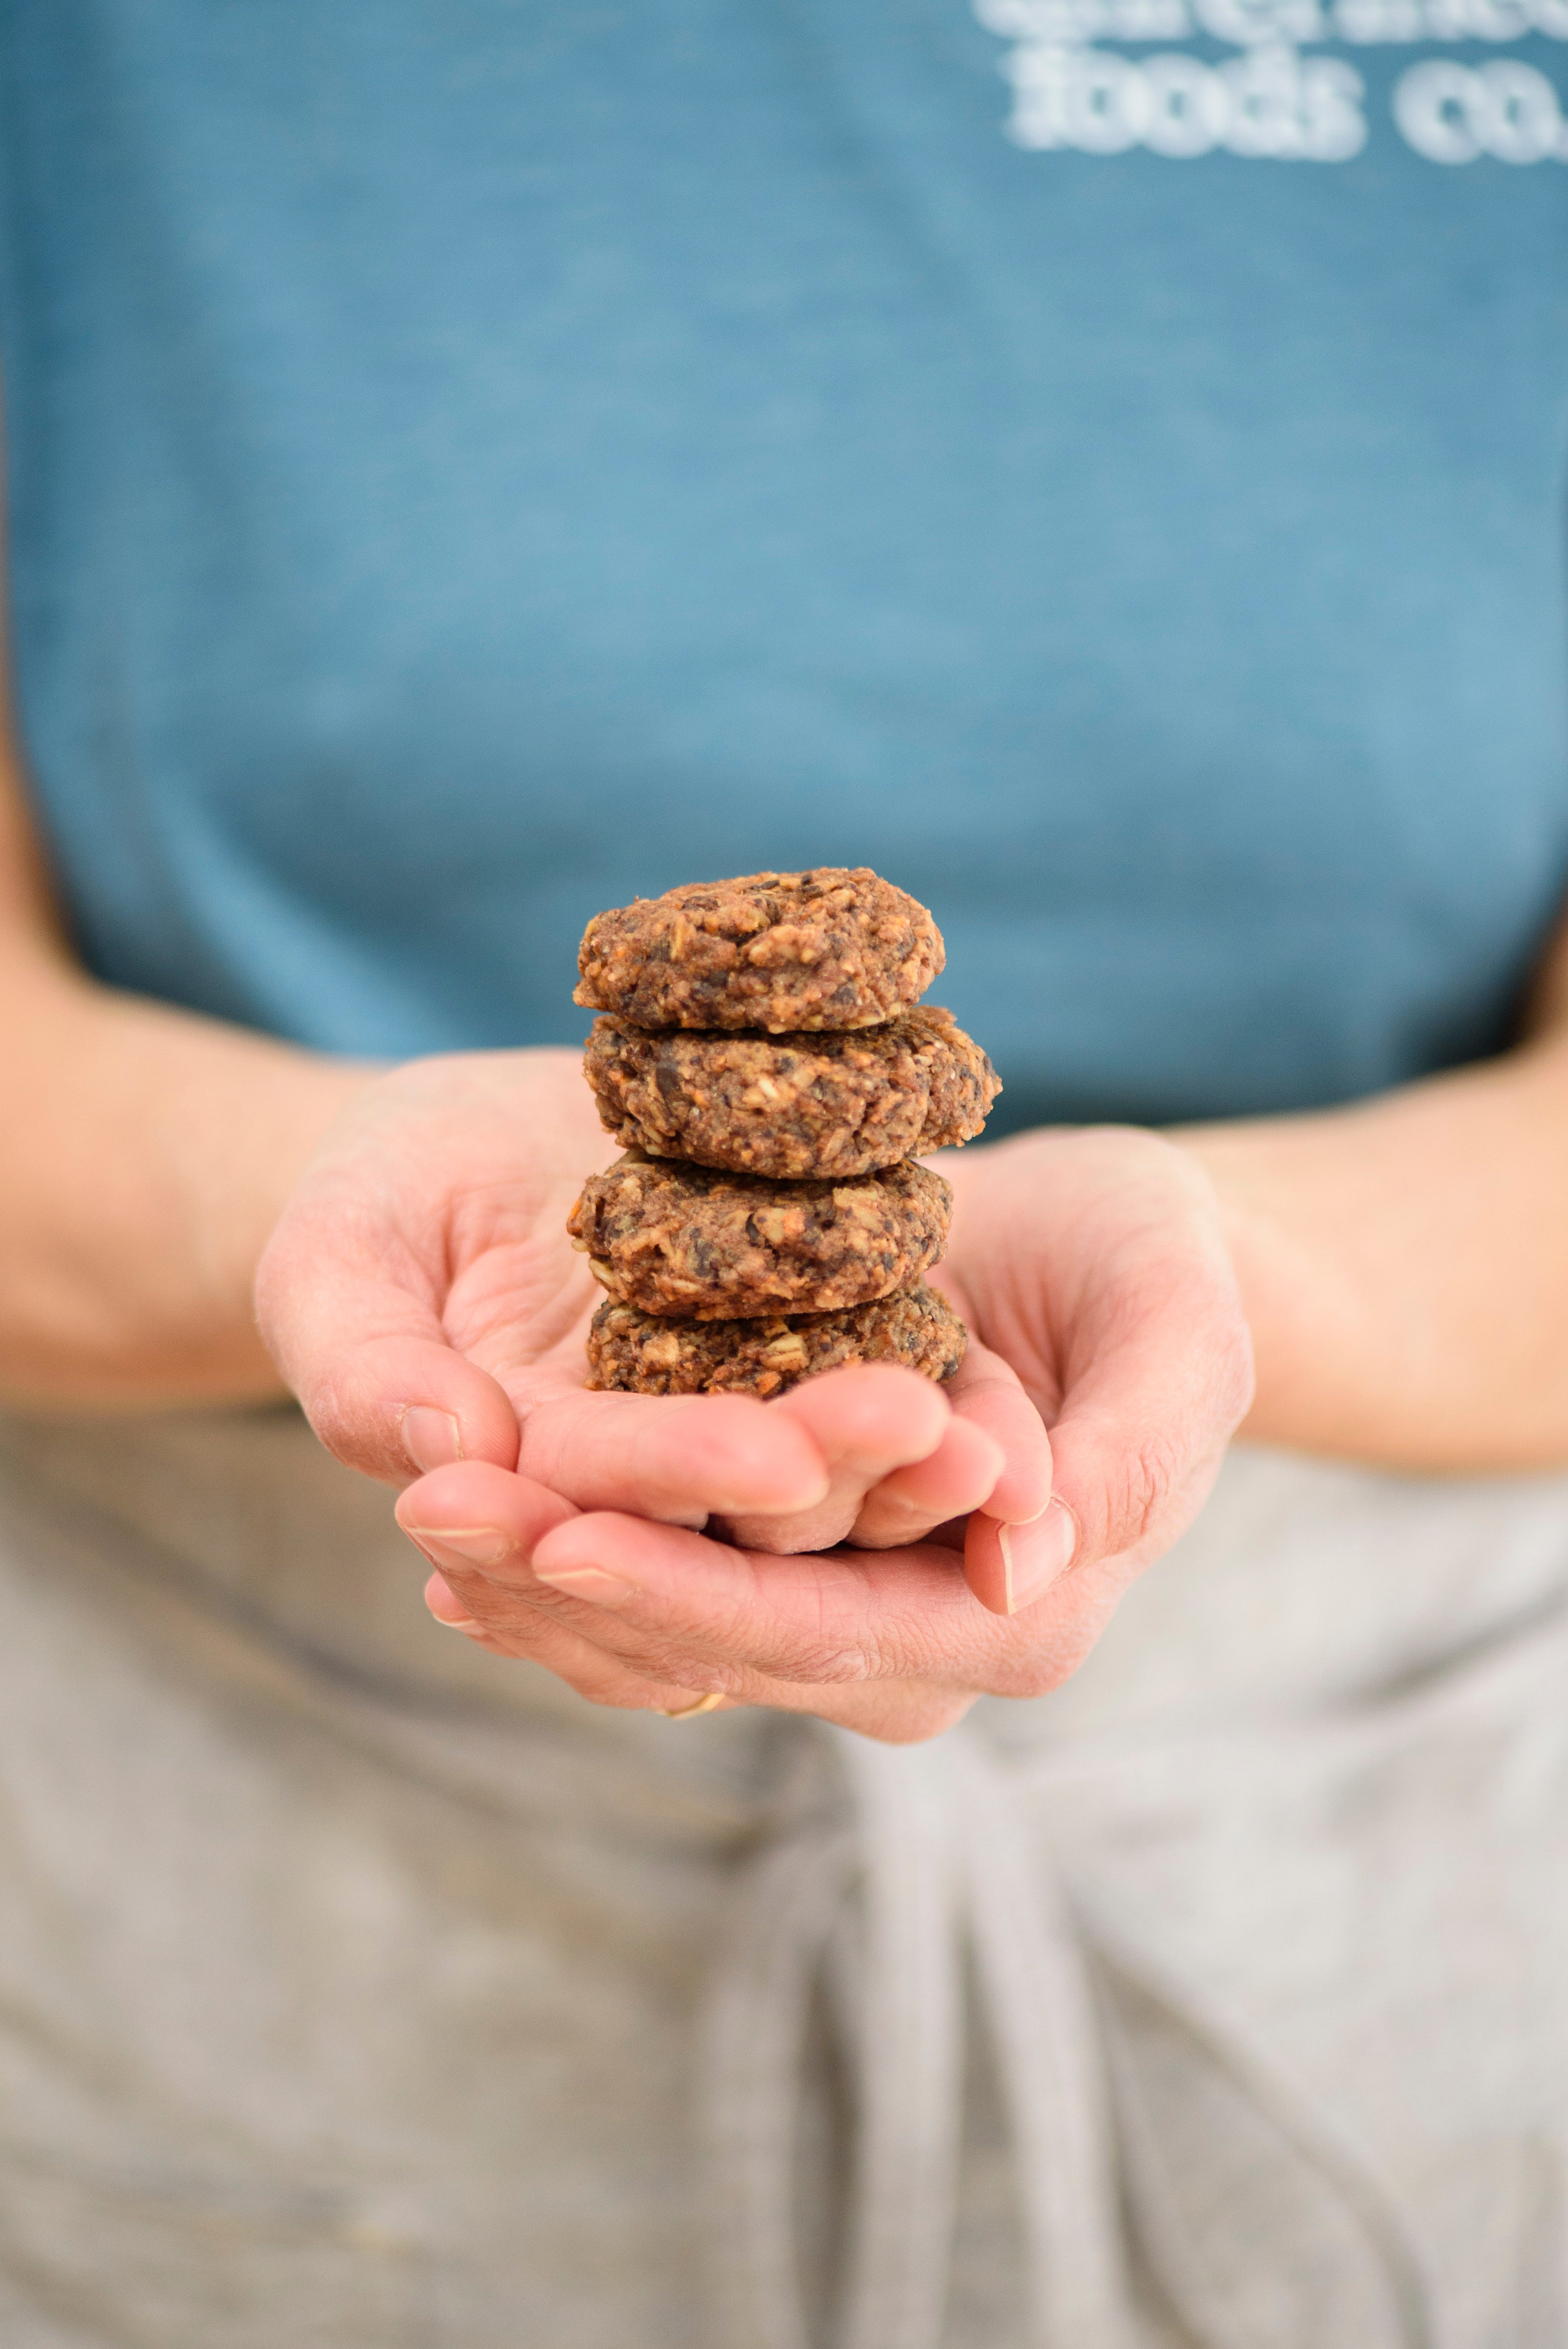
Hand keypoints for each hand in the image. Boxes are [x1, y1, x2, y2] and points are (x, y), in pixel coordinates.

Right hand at [255, 1048, 1048, 1580]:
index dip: (676, 1476)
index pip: (604, 1504)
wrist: (480, 1145)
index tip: (763, 1448)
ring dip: (906, 1481)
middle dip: (826, 1482)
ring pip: (832, 1507)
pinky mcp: (817, 1390)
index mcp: (526, 1493)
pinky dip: (936, 1431)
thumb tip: (442, 1451)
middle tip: (922, 1427)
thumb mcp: (332, 1250)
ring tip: (984, 1438)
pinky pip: (885, 1435)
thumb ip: (356, 1361)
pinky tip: (1002, 1422)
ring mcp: (740, 1460)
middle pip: (741, 1524)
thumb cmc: (383, 1191)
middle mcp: (651, 1508)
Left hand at [390, 1124, 1253, 1741]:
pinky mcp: (788, 1568)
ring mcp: (844, 1618)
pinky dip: (560, 1569)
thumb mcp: (1181, 1330)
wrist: (1103, 1250)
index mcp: (1011, 1613)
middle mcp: (916, 1647)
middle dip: (568, 1589)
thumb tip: (1019, 1571)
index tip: (554, 1539)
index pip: (824, 1628)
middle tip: (432, 1511)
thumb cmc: (1150, 1267)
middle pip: (718, 1645)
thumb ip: (1130, 1455)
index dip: (686, 1592)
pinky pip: (660, 1592)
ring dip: (535, 1585)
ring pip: (669, 1633)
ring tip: (421, 1509)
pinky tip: (466, 1522)